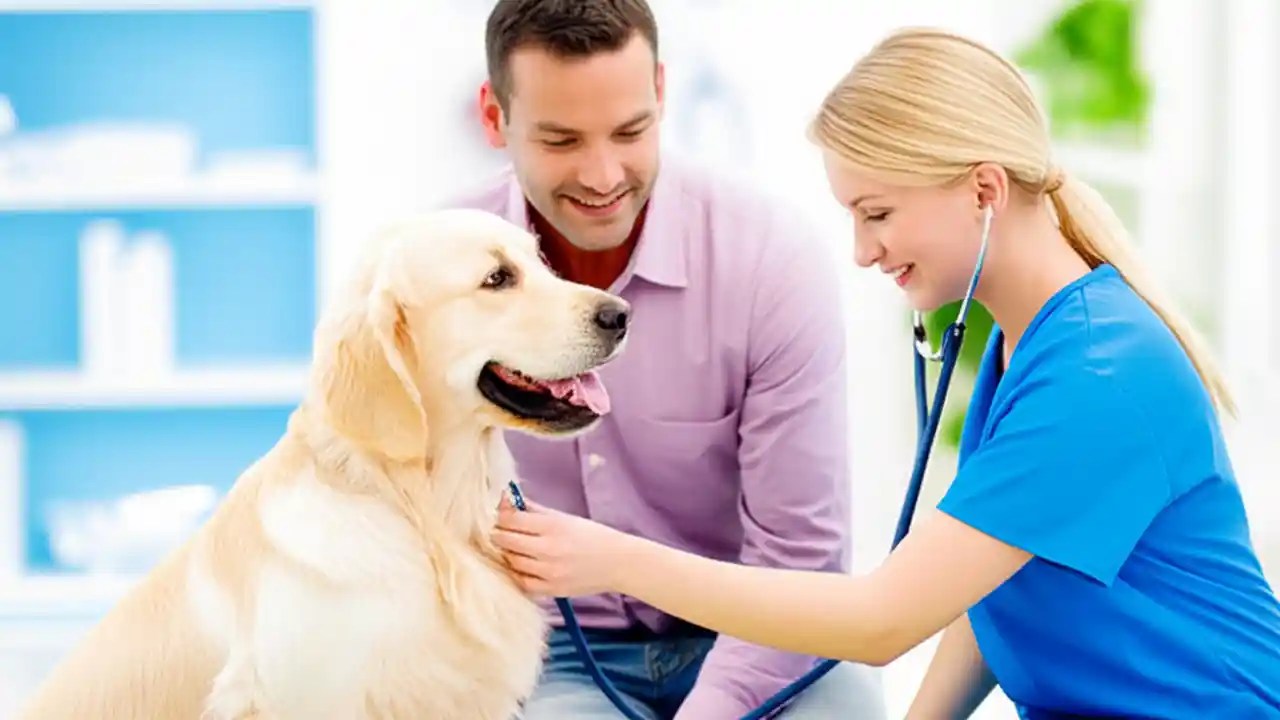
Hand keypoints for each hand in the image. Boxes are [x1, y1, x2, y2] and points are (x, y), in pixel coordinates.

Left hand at [492, 495, 631, 597]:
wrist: (618, 563)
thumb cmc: (592, 536)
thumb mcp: (564, 517)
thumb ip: (533, 508)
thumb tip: (506, 498)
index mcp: (552, 526)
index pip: (511, 520)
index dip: (501, 517)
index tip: (501, 518)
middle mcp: (549, 549)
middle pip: (506, 541)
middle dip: (499, 535)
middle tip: (500, 532)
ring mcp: (549, 572)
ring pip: (512, 561)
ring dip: (507, 553)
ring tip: (512, 548)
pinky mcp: (551, 589)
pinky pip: (522, 582)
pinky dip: (517, 573)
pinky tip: (521, 566)